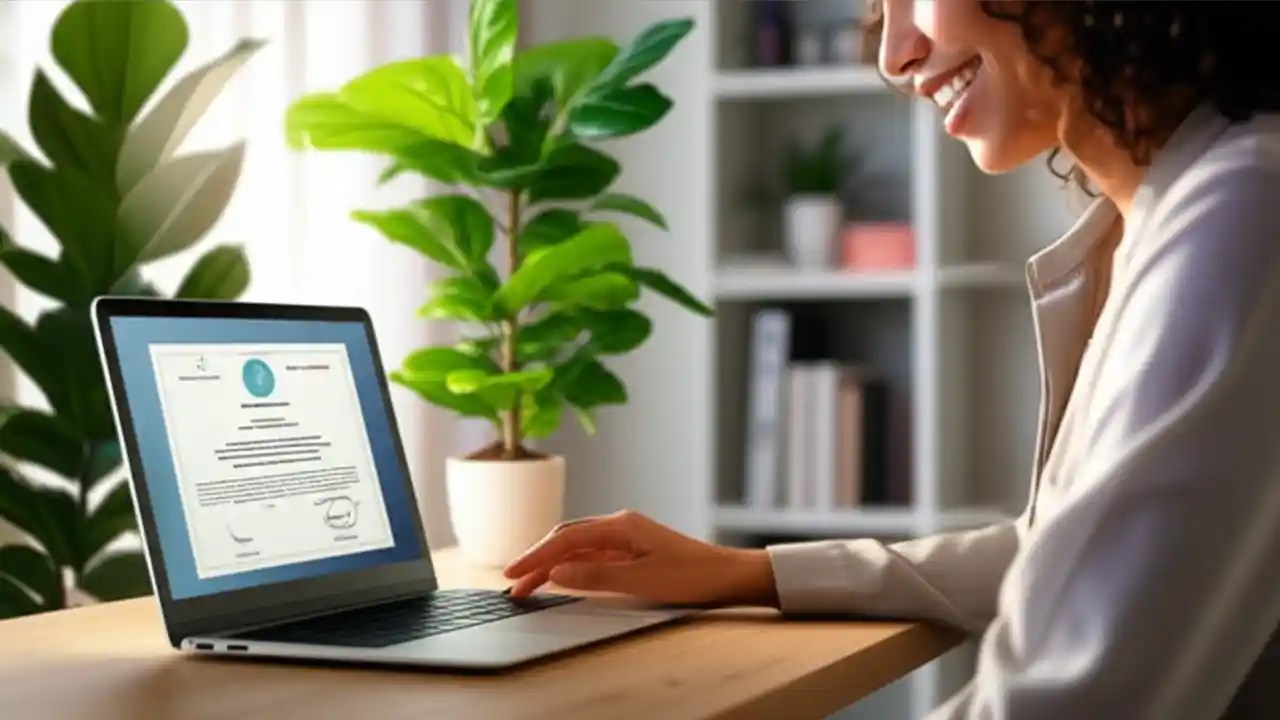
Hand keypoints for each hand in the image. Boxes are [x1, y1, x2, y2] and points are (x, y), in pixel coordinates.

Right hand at [502, 509, 778, 605]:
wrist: (728, 575)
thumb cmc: (692, 576)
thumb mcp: (641, 581)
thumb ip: (596, 576)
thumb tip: (557, 571)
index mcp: (620, 525)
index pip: (565, 539)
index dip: (535, 556)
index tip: (512, 572)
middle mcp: (620, 525)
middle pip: (567, 539)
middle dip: (537, 559)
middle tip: (513, 582)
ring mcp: (626, 537)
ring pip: (578, 548)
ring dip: (552, 564)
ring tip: (528, 585)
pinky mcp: (633, 551)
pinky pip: (593, 555)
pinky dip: (572, 567)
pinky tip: (561, 579)